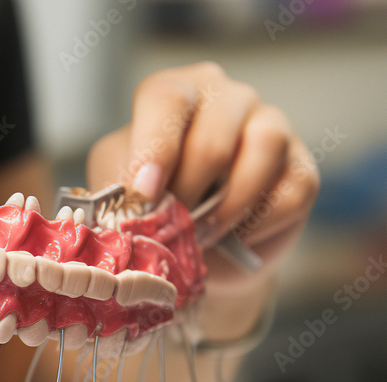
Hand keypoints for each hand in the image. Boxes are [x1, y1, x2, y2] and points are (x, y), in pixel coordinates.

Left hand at [87, 62, 319, 301]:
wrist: (191, 247)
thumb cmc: (151, 205)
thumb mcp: (121, 190)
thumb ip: (122, 191)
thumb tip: (133, 205)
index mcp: (176, 93)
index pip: (166, 98)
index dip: (155, 148)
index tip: (144, 193)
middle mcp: (227, 98)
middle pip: (213, 137)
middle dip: (188, 193)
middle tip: (170, 227)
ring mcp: (271, 126)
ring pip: (263, 150)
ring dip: (227, 206)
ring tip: (200, 236)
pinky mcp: (300, 168)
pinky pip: (291, 192)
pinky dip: (258, 225)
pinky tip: (232, 239)